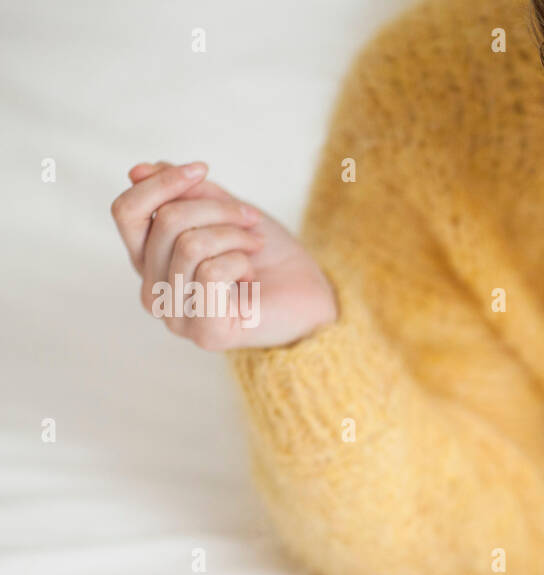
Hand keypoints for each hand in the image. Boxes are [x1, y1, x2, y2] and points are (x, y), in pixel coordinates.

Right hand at [110, 160, 337, 349]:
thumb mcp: (224, 212)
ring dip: (234, 235)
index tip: (201, 168)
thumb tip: (138, 170)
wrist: (311, 295)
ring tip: (254, 246)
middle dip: (218, 208)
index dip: (161, 182)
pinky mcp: (204, 333)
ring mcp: (175, 317)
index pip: (127, 212)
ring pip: (190, 244)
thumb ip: (184, 194)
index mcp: (149, 261)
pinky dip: (241, 261)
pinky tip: (251, 278)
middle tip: (250, 218)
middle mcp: (152, 292)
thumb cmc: (267, 256)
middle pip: (166, 221)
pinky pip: (211, 272)